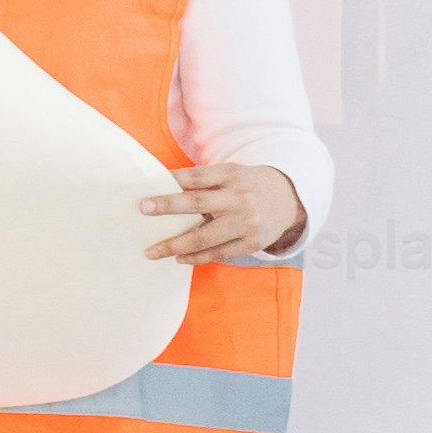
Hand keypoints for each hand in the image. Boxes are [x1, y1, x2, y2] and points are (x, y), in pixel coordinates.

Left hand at [144, 163, 302, 263]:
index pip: (197, 175)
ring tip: (152, 251)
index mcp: (231, 174)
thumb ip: (202, 181)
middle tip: (143, 209)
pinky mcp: (252, 242)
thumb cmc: (246, 186)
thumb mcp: (230, 174)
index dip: (172, 181)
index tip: (148, 189)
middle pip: (198, 202)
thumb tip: (160, 190)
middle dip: (168, 206)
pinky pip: (220, 253)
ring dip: (176, 245)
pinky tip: (179, 258)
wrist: (288, 198)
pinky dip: (197, 257)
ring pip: (206, 236)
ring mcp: (247, 222)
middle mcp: (240, 197)